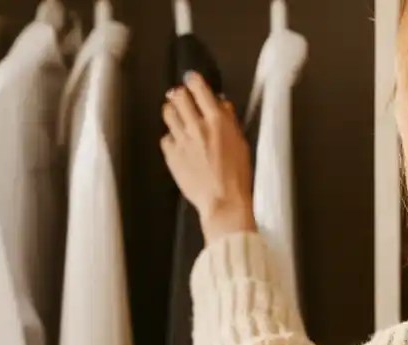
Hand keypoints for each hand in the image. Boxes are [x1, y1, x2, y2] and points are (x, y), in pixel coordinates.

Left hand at [161, 73, 256, 241]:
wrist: (223, 201)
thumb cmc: (237, 177)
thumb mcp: (241, 144)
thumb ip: (229, 122)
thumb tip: (222, 106)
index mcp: (217, 121)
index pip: (200, 89)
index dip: (193, 80)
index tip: (191, 79)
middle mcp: (197, 127)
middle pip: (179, 96)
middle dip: (180, 94)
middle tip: (181, 96)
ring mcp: (182, 140)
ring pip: (168, 113)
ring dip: (172, 110)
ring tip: (175, 114)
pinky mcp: (171, 155)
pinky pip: (165, 138)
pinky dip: (170, 137)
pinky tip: (177, 142)